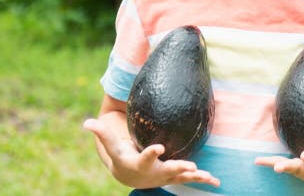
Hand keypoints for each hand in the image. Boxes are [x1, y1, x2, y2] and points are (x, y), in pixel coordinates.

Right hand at [83, 118, 219, 188]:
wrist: (131, 176)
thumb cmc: (122, 156)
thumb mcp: (113, 146)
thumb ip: (102, 133)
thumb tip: (86, 122)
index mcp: (141, 162)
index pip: (146, 156)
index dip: (151, 152)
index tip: (158, 147)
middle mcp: (155, 171)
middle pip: (168, 169)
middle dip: (178, 168)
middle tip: (190, 166)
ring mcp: (167, 175)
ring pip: (183, 176)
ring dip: (196, 177)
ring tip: (209, 177)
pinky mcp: (176, 176)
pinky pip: (192, 178)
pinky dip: (204, 180)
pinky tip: (217, 182)